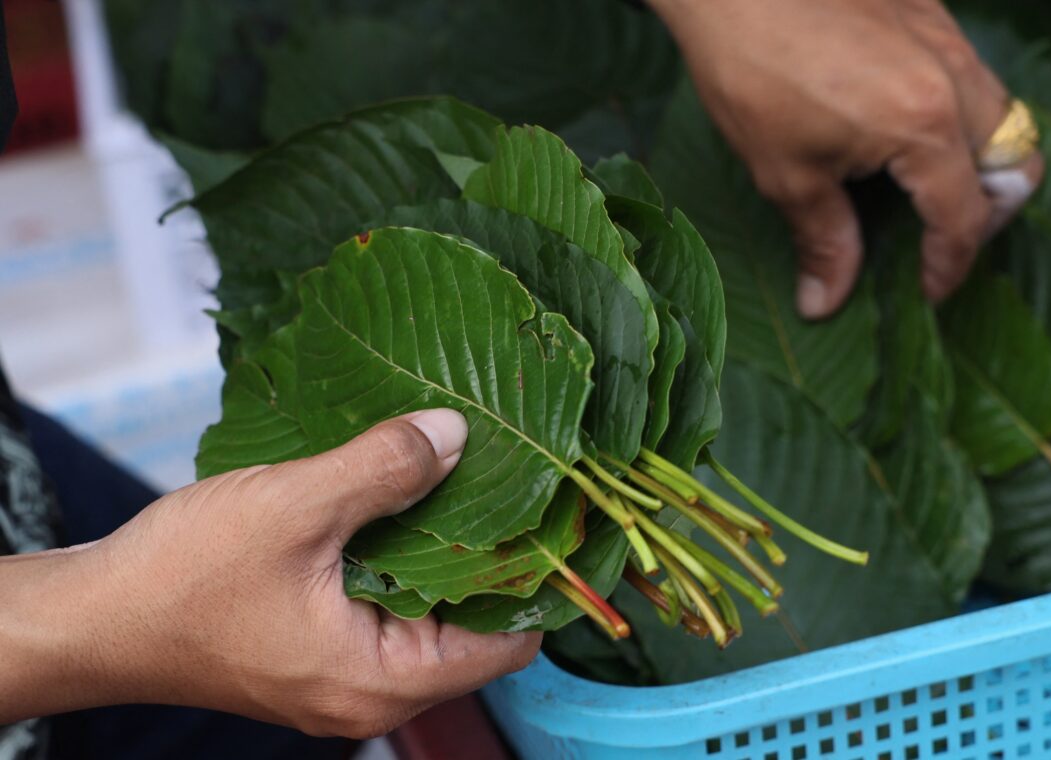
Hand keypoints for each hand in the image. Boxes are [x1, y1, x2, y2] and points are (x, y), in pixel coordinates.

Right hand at [0, 409, 539, 737]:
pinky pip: (388, 606)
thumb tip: (458, 434)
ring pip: (429, 610)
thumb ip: (384, 468)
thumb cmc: (182, 578)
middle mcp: (373, 692)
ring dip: (442, 547)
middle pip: (473, 624)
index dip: (535, 576)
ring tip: (459, 473)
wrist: (96, 617)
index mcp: (381, 680)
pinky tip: (400, 496)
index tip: (553, 509)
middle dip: (490, 552)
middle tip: (509, 473)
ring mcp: (346, 675)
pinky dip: (402, 556)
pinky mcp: (320, 650)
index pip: (506, 641)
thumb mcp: (294, 506)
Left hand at [648, 0, 1044, 316]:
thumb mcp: (785, 173)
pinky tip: (903, 128)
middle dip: (990, 212)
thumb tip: (824, 303)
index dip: (950, 266)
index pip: (964, 216)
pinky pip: (970, 75)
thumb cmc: (752, 72)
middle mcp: (955, 79)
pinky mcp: (928, 12)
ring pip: (1002, 114)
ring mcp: (947, 38)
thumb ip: (823, 241)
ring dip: (980, 162)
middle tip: (941, 239)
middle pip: (1017, 163)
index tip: (930, 293)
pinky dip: (958, 115)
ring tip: (925, 189)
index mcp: (925, 126)